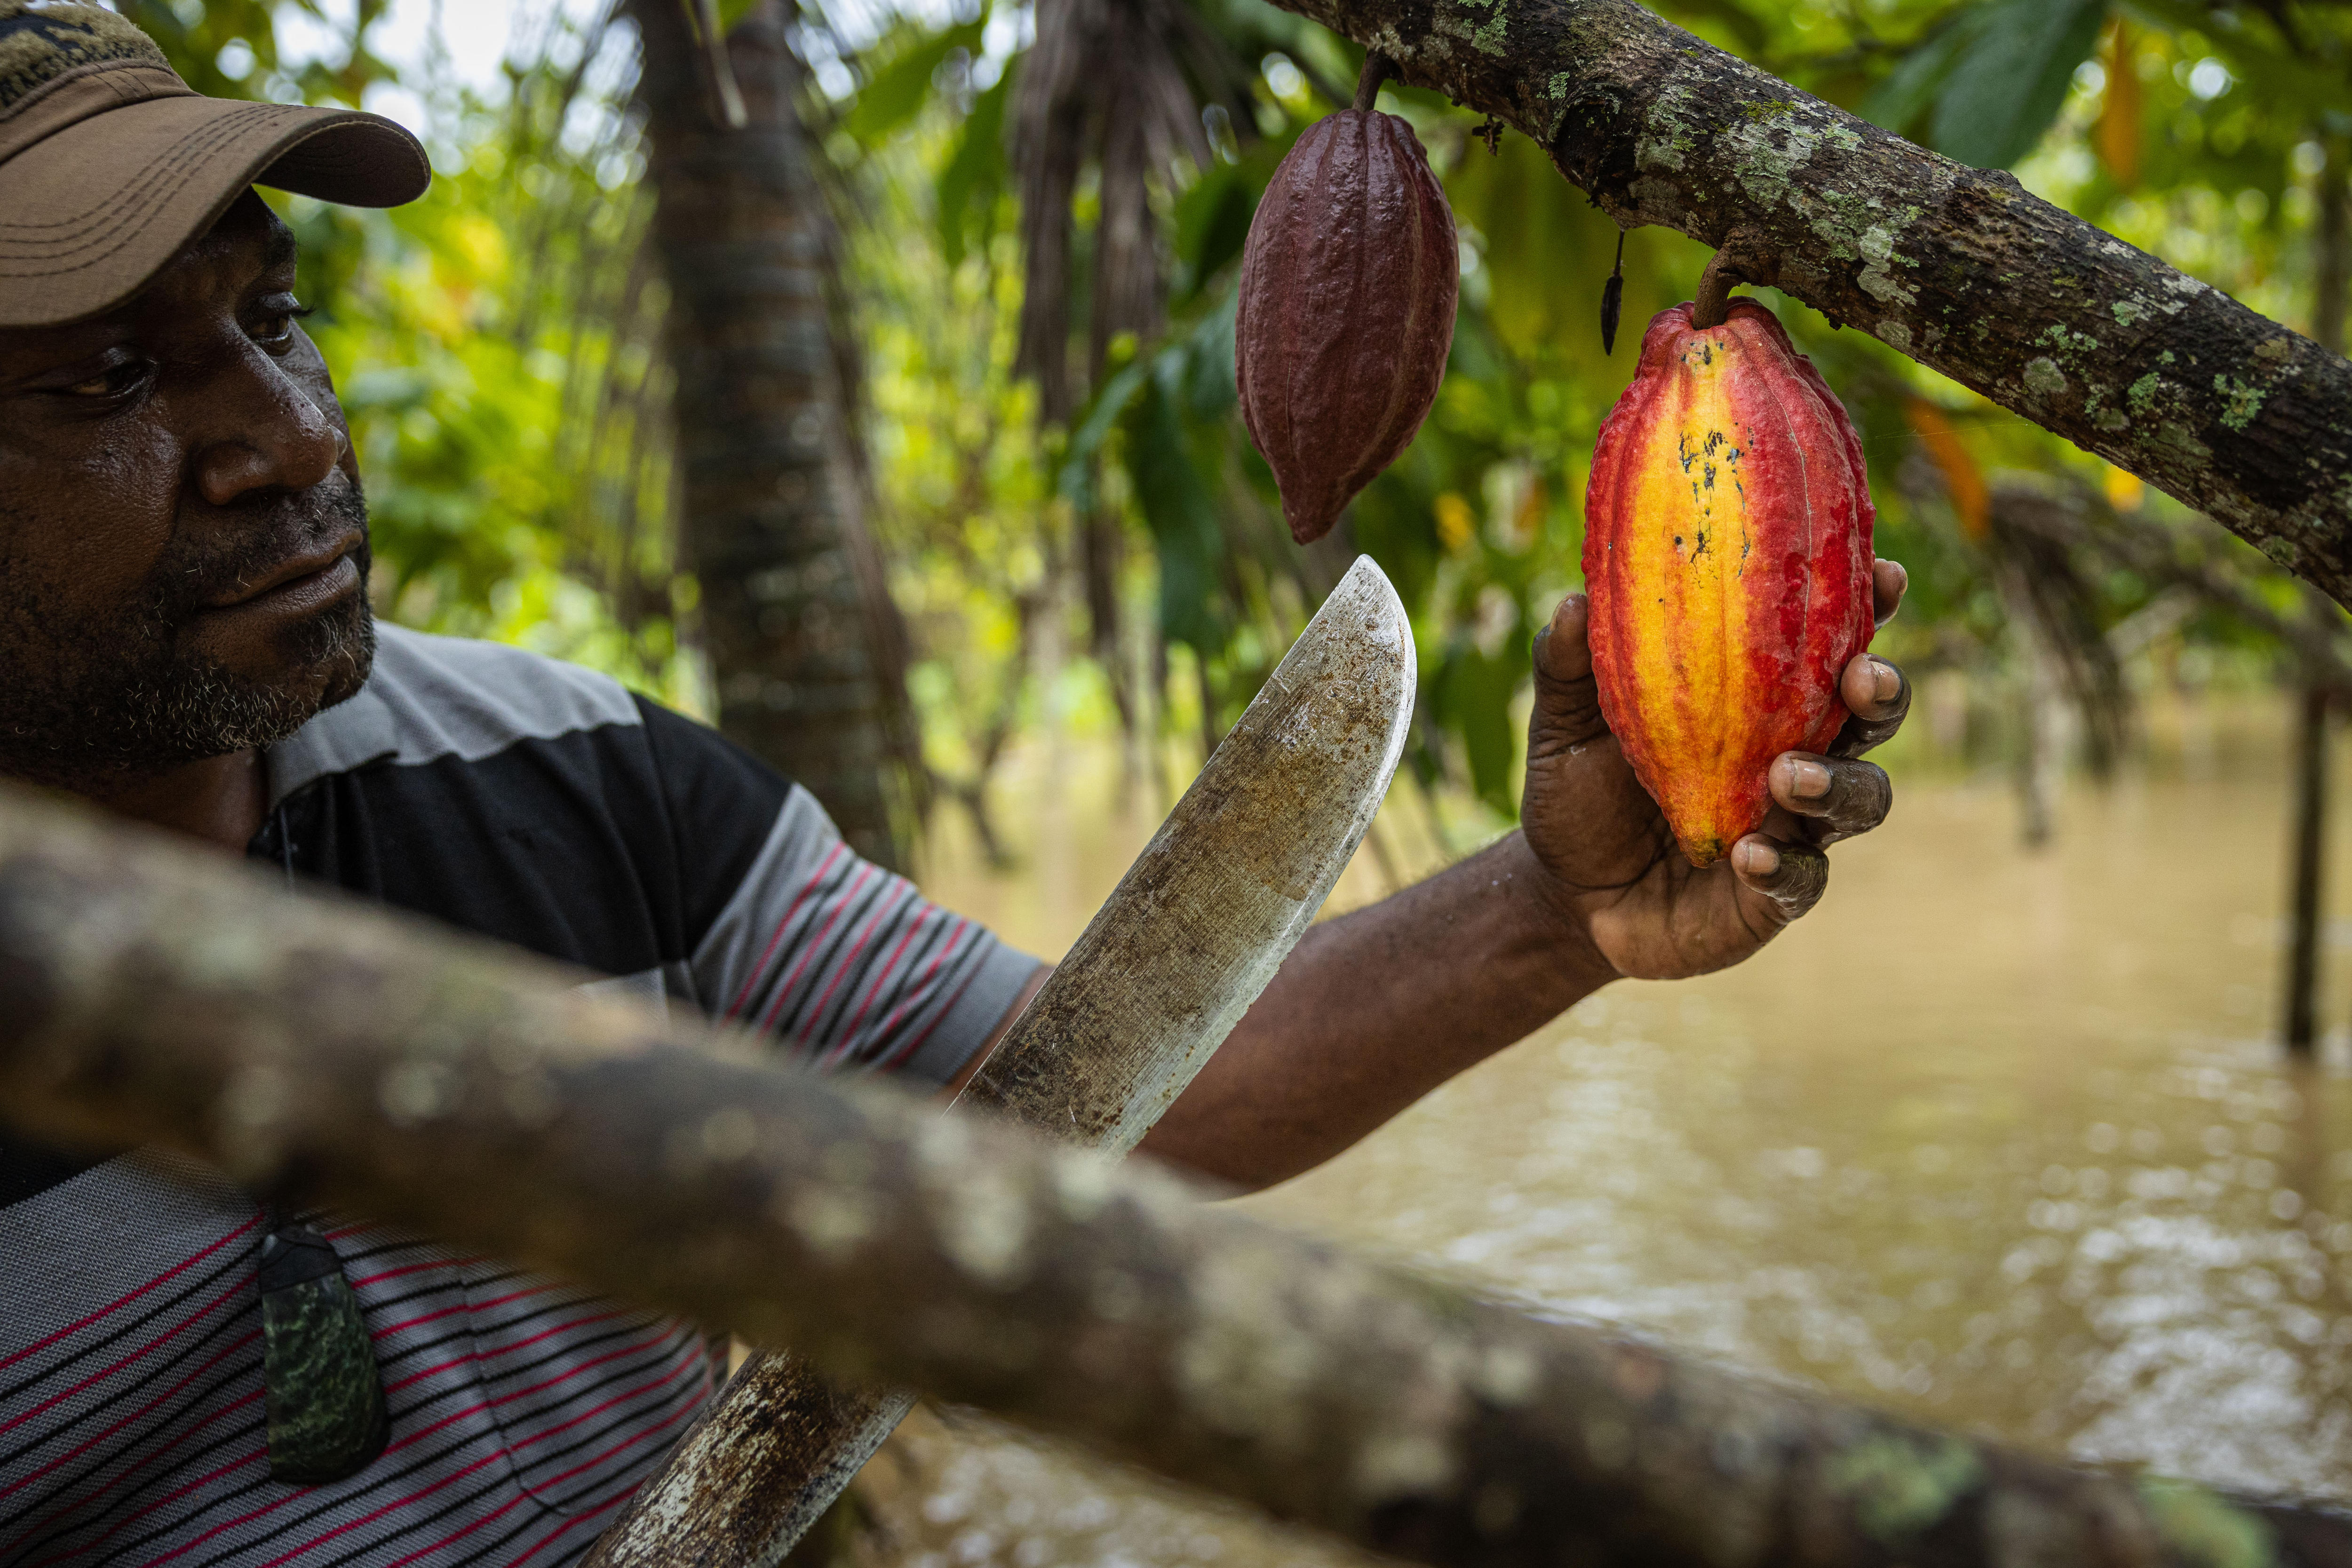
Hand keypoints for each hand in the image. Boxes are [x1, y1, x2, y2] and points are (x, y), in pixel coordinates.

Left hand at [1519, 560, 1910, 981]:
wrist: (1564, 895)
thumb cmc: (1579, 795)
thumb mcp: (1563, 727)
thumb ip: (1568, 666)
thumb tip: (1574, 601)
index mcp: (1759, 703)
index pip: (1828, 645)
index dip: (1868, 608)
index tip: (1885, 573)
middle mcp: (1793, 756)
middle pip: (1871, 715)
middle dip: (1881, 691)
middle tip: (1862, 676)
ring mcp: (1793, 827)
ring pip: (1863, 797)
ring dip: (1839, 781)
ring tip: (1789, 777)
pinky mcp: (1774, 894)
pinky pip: (1805, 878)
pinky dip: (1784, 865)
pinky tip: (1749, 855)